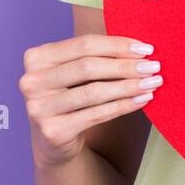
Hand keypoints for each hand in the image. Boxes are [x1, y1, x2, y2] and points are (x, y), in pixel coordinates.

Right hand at [19, 32, 162, 167]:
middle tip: (153, 66)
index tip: (146, 48)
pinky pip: (97, 115)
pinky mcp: (53, 131)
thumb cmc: (70, 96)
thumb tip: (141, 48)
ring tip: (153, 83)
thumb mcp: (74, 72)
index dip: (117, 45)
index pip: (84, 44)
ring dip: (129, 86)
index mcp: (36, 57)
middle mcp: (31, 81)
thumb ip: (97, 56)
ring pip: (94, 92)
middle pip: (88, 67)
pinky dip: (123, 106)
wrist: (53, 140)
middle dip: (126, 66)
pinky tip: (142, 100)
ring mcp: (39, 108)